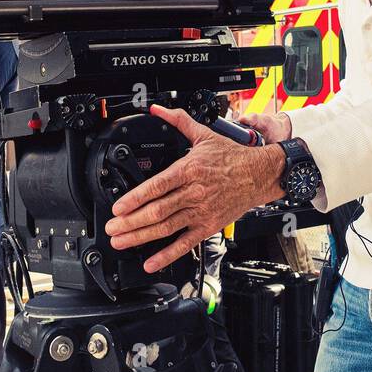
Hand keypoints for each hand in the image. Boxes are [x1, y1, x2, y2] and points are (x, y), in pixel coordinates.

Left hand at [104, 105, 286, 271]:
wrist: (259, 174)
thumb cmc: (232, 157)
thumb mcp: (203, 134)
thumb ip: (178, 120)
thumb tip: (157, 110)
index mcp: (190, 170)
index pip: (157, 186)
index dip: (135, 198)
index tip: (118, 207)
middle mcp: (194, 192)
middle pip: (157, 211)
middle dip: (131, 222)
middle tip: (111, 228)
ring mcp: (201, 212)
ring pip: (167, 228)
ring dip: (141, 237)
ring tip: (121, 242)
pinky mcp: (208, 226)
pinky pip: (185, 243)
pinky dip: (168, 254)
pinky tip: (151, 262)